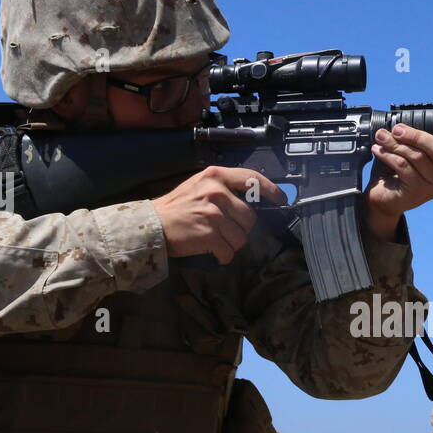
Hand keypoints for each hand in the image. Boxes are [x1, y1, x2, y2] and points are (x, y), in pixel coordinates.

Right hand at [151, 165, 287, 262]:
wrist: (151, 225)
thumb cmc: (176, 208)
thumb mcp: (199, 186)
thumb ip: (223, 188)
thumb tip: (252, 200)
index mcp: (215, 176)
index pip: (252, 179)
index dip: (270, 190)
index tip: (280, 199)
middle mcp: (216, 192)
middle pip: (250, 217)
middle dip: (241, 229)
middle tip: (224, 231)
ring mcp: (213, 214)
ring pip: (241, 237)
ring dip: (231, 244)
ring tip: (214, 240)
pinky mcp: (209, 234)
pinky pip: (229, 251)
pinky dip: (222, 256)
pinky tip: (211, 251)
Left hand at [364, 124, 432, 239]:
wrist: (382, 198)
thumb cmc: (397, 171)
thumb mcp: (411, 152)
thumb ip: (418, 140)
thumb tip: (407, 120)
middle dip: (415, 134)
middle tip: (396, 128)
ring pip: (417, 157)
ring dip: (396, 143)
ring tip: (382, 137)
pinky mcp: (418, 193)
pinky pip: (404, 167)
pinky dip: (389, 155)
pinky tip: (379, 149)